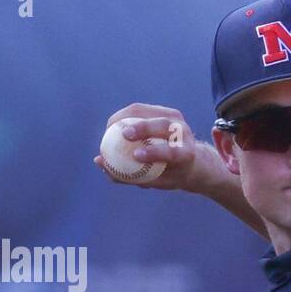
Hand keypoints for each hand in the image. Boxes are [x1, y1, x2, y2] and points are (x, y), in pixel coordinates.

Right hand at [93, 103, 232, 194]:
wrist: (191, 160)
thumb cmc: (169, 175)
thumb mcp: (153, 182)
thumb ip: (128, 176)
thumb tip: (99, 162)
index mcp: (188, 154)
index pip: (172, 152)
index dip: (154, 153)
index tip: (136, 156)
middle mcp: (185, 133)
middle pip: (163, 125)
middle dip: (142, 127)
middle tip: (123, 135)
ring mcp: (177, 119)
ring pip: (149, 112)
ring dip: (127, 117)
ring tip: (110, 127)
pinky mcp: (166, 111)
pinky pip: (142, 109)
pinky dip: (125, 115)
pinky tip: (112, 124)